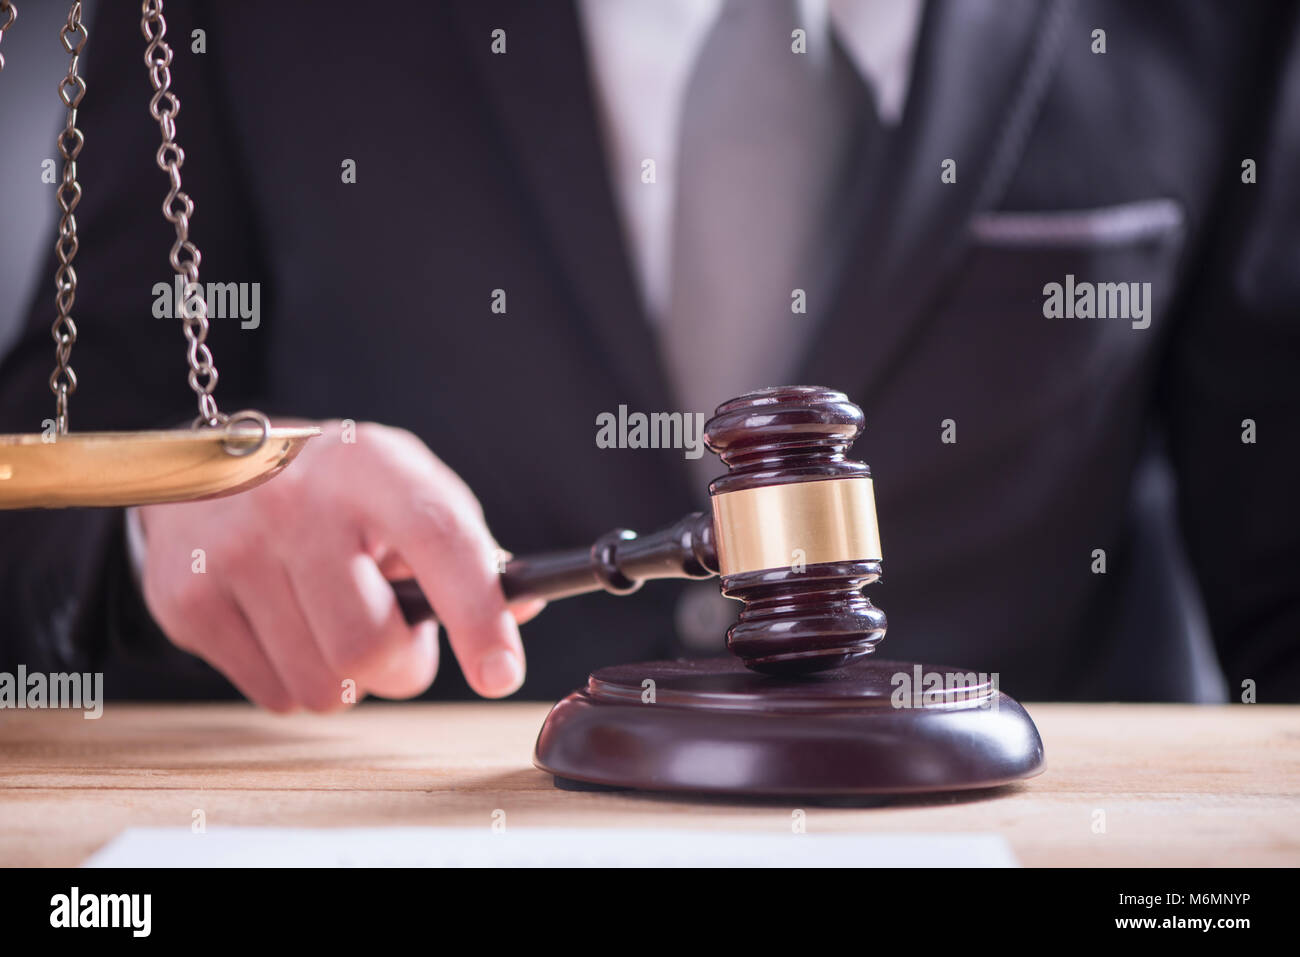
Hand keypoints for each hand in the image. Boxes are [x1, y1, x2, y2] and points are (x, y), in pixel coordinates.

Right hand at [135, 420, 542, 711]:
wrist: (207, 467)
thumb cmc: (337, 489)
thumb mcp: (405, 489)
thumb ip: (467, 549)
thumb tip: (522, 610)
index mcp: (370, 466)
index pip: (438, 542)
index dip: (477, 614)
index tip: (501, 673)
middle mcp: (295, 502)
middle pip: (370, 646)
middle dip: (401, 666)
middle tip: (399, 637)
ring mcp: (232, 551)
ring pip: (324, 686)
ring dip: (349, 678)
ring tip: (335, 621)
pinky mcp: (186, 600)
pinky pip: (275, 695)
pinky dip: (298, 679)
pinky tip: (288, 624)